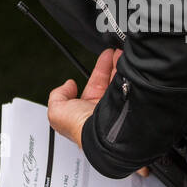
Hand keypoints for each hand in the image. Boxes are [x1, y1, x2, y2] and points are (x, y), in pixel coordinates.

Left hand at [47, 48, 148, 177]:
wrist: (101, 134)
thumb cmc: (80, 127)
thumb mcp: (57, 112)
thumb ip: (57, 96)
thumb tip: (69, 85)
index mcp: (88, 110)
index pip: (94, 85)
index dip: (98, 71)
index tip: (101, 59)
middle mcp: (105, 108)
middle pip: (109, 80)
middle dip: (110, 65)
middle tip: (111, 52)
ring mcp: (118, 105)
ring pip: (120, 79)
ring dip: (119, 65)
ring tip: (119, 52)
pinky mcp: (129, 102)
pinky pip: (129, 82)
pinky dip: (128, 71)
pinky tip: (126, 60)